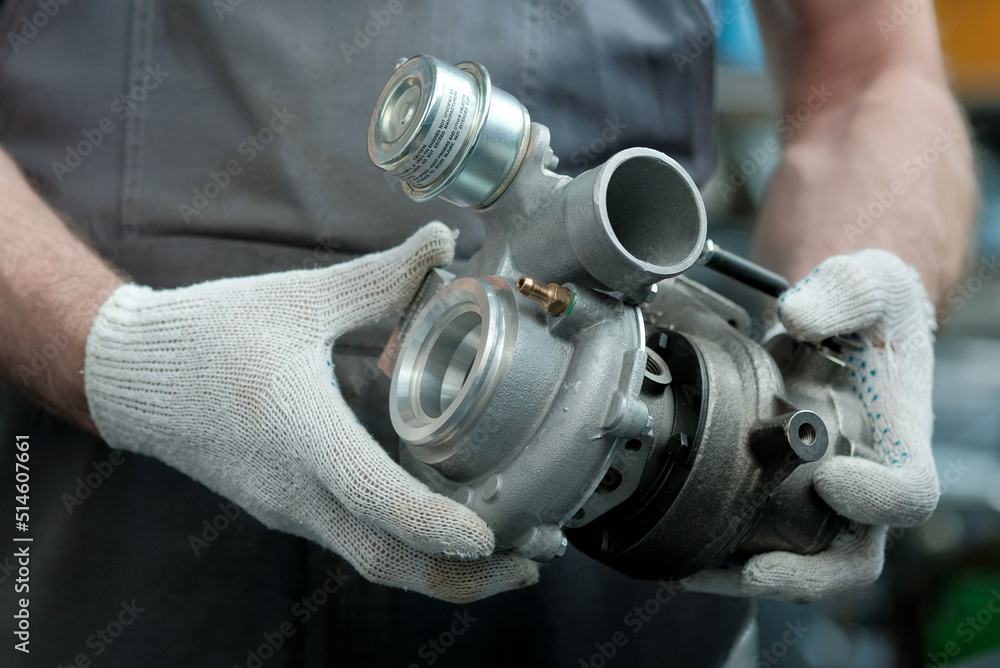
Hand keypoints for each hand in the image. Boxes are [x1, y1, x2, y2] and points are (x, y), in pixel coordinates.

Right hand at [84, 222, 538, 602]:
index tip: (491, 537)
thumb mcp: (301, 299)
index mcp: (300, 433)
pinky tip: (448, 527)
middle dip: (465, 576)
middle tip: (533, 559)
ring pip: (374, 561)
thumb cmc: (211, 333)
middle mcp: (296, 489)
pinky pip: (357, 544)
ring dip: (444, 571)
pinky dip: (410, 549)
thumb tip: (441, 240)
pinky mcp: (289, 509)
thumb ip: (380, 277)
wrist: (133, 376)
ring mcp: (290, 509)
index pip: (375, 499)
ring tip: (508, 555)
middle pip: (388, 560)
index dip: (435, 525)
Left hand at [684, 250, 937, 601]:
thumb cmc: (865, 309)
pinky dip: (725, 555)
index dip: (878, 499)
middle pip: (855, 556)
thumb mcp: (865, 284)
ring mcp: (825, 499)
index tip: (832, 480)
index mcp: (899, 441)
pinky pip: (762, 541)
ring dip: (752, 575)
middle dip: (808, 573)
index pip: (909, 492)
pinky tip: (681, 553)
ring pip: (802, 561)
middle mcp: (866, 482)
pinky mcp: (784, 497)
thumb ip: (841, 294)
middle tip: (755, 569)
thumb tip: (796, 316)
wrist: (840, 325)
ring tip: (697, 572)